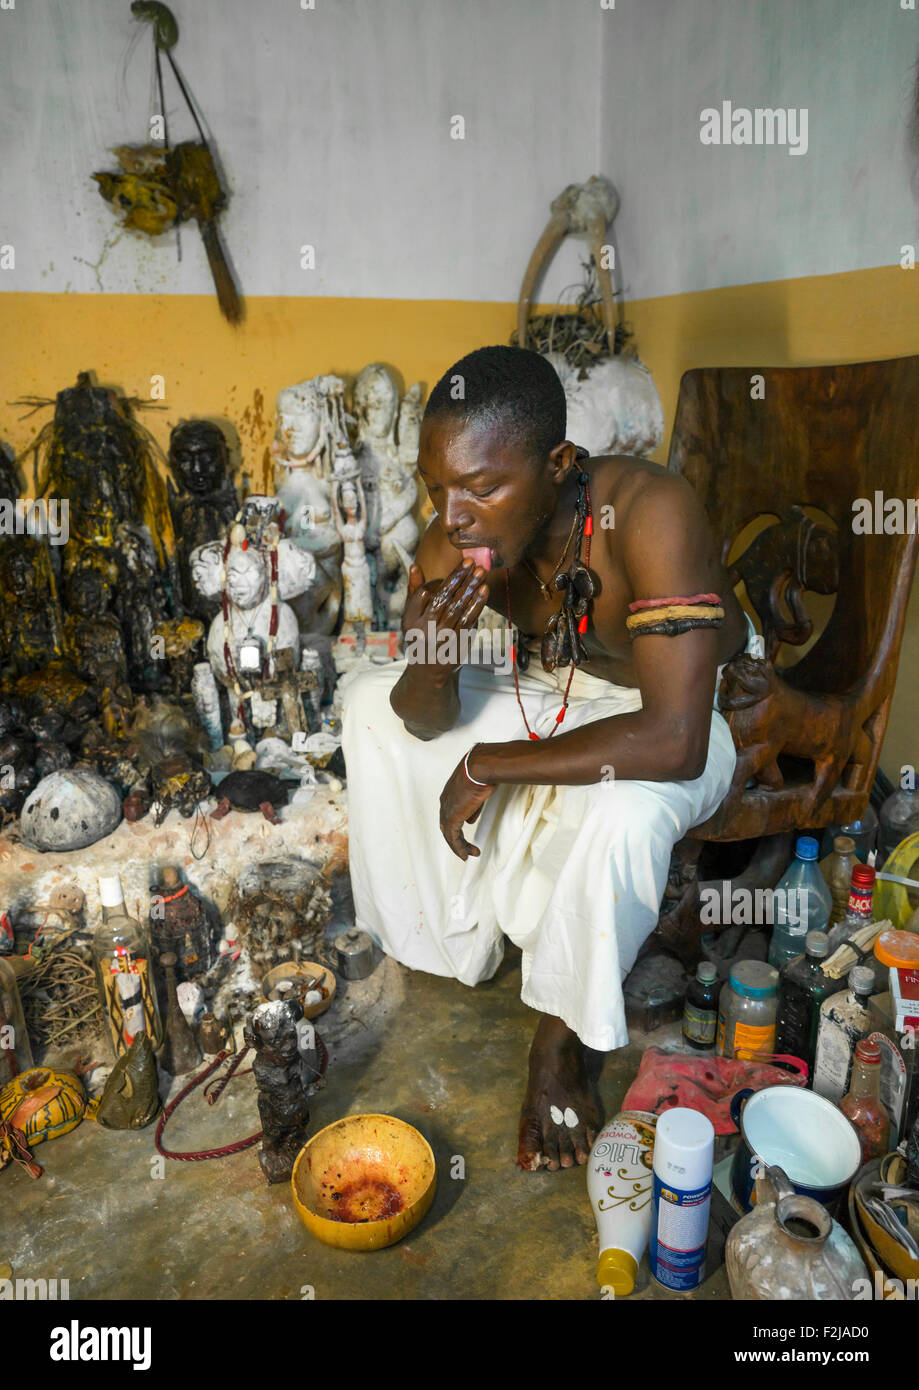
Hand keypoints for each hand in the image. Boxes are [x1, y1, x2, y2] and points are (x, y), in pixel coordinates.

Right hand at [401, 559, 488, 674]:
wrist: (427, 672)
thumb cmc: (420, 637)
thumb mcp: (411, 617)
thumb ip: (413, 591)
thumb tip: (415, 566)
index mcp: (410, 620)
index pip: (422, 595)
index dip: (439, 581)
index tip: (455, 569)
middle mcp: (423, 629)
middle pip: (442, 599)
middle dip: (458, 578)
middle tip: (471, 562)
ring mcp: (440, 638)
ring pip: (457, 608)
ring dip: (470, 588)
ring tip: (481, 572)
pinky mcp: (455, 644)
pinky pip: (468, 620)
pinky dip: (477, 604)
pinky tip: (484, 591)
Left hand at [439, 752, 495, 859]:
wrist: (480, 768)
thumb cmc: (482, 772)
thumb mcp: (478, 791)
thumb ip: (473, 808)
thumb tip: (470, 820)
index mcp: (450, 793)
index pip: (450, 813)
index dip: (457, 825)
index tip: (465, 834)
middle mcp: (445, 802)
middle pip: (447, 825)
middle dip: (456, 838)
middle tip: (466, 848)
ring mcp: (447, 810)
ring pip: (449, 834)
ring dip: (459, 846)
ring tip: (468, 854)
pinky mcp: (452, 817)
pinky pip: (453, 838)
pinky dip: (458, 847)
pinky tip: (465, 854)